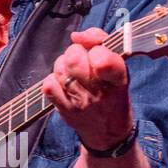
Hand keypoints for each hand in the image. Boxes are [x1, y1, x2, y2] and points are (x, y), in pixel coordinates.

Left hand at [41, 28, 134, 149]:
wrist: (107, 132)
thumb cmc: (113, 92)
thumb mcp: (119, 66)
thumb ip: (101, 42)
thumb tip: (76, 36)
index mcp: (117, 79)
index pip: (101, 58)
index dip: (96, 48)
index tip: (98, 53)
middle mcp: (98, 92)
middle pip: (73, 59)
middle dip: (75, 52)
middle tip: (82, 59)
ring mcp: (79, 103)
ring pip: (59, 69)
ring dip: (64, 65)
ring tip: (74, 73)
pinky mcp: (64, 109)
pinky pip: (48, 84)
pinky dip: (53, 79)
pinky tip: (63, 83)